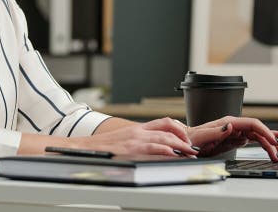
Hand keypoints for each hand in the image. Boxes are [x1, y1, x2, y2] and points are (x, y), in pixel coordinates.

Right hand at [74, 117, 197, 156]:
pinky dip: (167, 150)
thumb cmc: (103, 146)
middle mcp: (138, 131)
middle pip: (168, 128)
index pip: (162, 122)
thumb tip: (152, 149)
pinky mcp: (132, 148)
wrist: (85, 147)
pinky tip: (174, 155)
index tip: (185, 137)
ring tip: (190, 152)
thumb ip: (136, 141)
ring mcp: (136, 139)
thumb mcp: (122, 140)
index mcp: (136, 129)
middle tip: (192, 147)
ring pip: (164, 137)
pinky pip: (154, 147)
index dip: (178, 128)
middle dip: (184, 137)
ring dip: (181, 145)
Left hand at [187, 116, 277, 161]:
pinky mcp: (235, 139)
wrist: (186, 143)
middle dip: (271, 140)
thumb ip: (217, 131)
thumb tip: (231, 125)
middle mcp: (233, 126)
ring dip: (270, 145)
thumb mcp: (202, 136)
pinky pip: (252, 140)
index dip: (265, 131)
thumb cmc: (192, 139)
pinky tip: (272, 147)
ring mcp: (235, 132)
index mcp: (227, 122)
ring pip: (257, 136)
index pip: (252, 124)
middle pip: (258, 131)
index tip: (274, 141)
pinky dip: (263, 144)